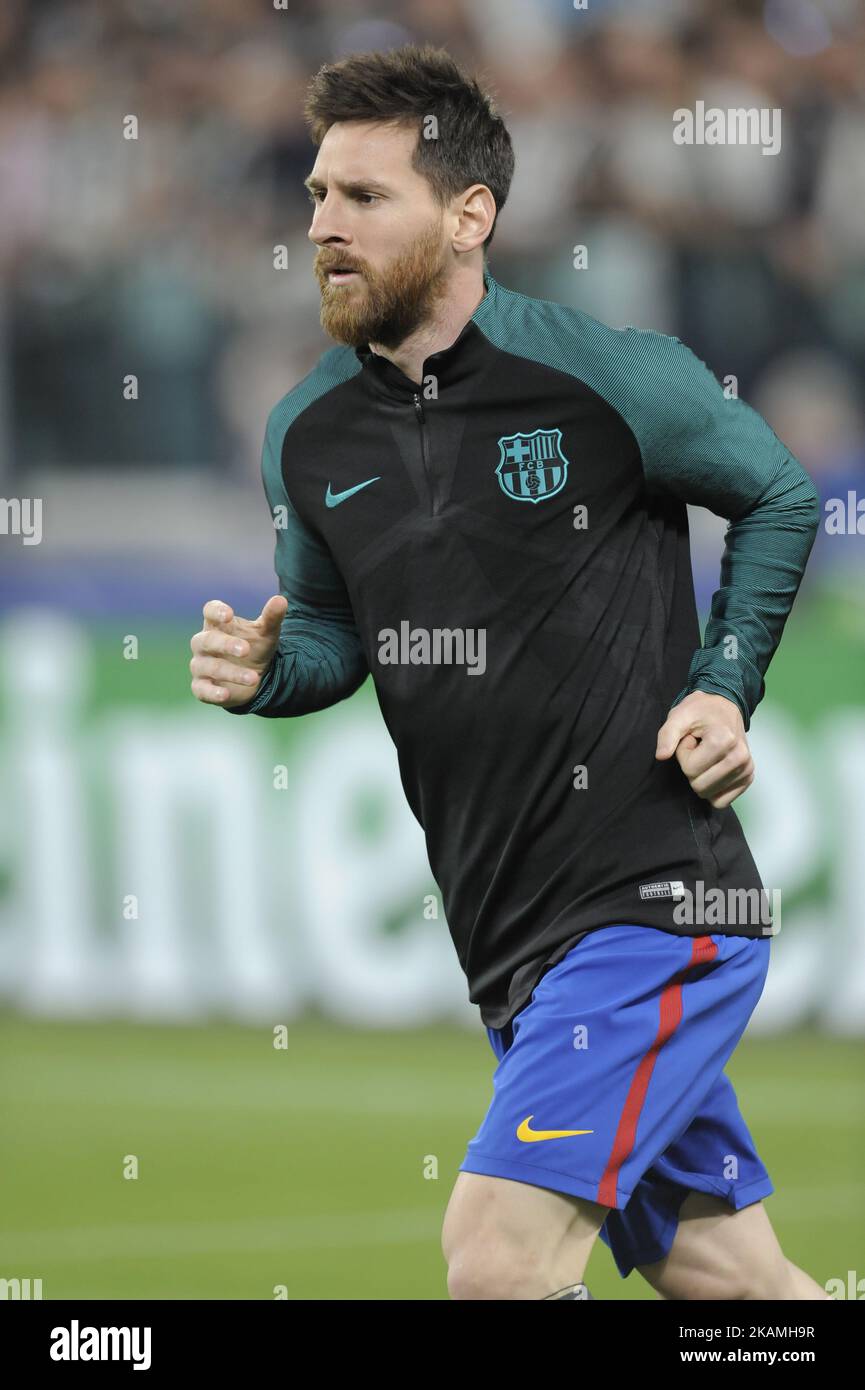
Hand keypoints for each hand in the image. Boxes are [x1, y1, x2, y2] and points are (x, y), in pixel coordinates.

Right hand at [189, 595, 287, 707]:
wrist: (253, 677)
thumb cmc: (255, 648)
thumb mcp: (266, 633)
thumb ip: (272, 617)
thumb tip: (281, 600)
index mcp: (217, 624)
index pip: (209, 611)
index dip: (216, 612)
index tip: (228, 614)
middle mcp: (204, 643)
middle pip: (206, 640)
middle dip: (225, 645)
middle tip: (246, 650)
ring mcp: (201, 665)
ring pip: (209, 667)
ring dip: (231, 672)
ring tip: (254, 678)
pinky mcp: (201, 687)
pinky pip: (202, 690)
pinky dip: (212, 693)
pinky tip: (225, 695)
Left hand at [654, 691, 754, 808]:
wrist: (724, 705)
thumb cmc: (700, 710)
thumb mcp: (679, 715)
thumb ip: (667, 735)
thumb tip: (661, 756)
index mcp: (724, 740)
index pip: (690, 769)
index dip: (684, 755)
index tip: (691, 740)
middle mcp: (740, 757)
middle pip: (700, 785)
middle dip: (692, 768)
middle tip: (698, 749)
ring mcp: (747, 768)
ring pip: (710, 795)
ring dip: (702, 777)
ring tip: (707, 755)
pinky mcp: (748, 777)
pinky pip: (722, 801)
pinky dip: (713, 789)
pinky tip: (715, 768)